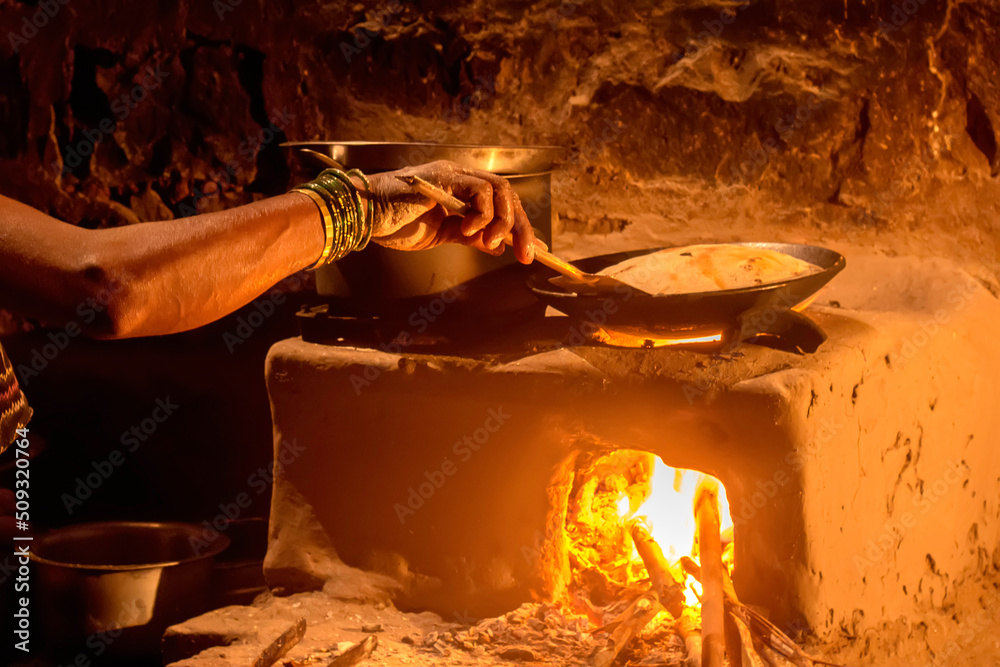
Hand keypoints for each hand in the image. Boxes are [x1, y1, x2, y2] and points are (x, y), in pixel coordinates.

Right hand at [362, 161, 536, 263]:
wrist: (365, 216)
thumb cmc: (395, 224)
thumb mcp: (441, 235)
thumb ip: (469, 235)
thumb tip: (497, 246)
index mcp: (461, 191)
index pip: (502, 204)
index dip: (521, 226)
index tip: (535, 250)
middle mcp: (461, 178)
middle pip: (508, 196)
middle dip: (521, 228)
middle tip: (526, 255)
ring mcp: (454, 174)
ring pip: (500, 190)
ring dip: (503, 222)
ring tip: (491, 243)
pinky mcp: (445, 176)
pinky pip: (480, 190)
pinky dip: (482, 214)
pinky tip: (470, 231)